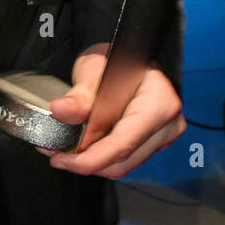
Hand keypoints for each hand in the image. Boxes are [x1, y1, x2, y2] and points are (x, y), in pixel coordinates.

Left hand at [37, 43, 185, 177]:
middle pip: (123, 159)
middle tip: (57, 156)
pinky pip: (125, 159)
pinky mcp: (153, 143)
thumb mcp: (93, 70)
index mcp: (160, 101)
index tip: (62, 159)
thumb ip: (79, 96)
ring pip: (123, 165)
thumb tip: (60, 110)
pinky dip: (102, 158)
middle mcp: (167, 122)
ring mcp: (163, 135)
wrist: (127, 59)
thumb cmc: (117, 59)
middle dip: (87, 162)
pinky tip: (83, 148)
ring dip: (93, 163)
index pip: (123, 142)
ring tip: (65, 152)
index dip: (90, 158)